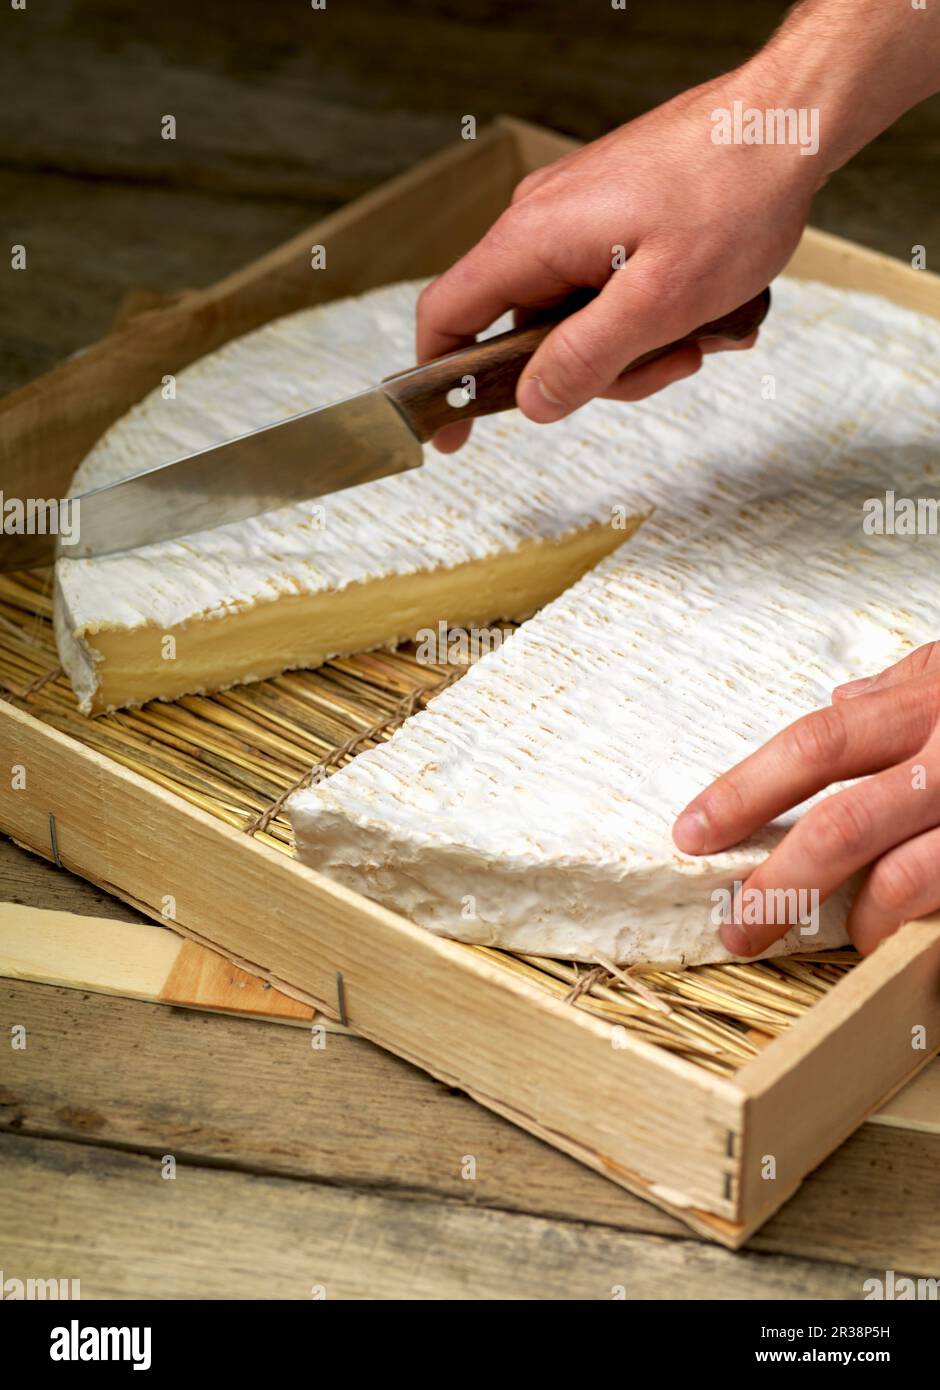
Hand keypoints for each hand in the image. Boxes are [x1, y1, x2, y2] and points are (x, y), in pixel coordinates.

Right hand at [417, 65, 818, 451]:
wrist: (787, 120)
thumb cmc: (734, 192)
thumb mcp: (660, 300)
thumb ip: (586, 358)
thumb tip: (532, 401)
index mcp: (533, 237)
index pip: (448, 315)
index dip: (441, 383)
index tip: (449, 433)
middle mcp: (541, 222)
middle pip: (525, 332)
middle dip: (589, 370)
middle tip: (662, 364)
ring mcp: (575, 218)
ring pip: (574, 319)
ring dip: (632, 346)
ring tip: (695, 331)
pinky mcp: (608, 217)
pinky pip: (604, 290)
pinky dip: (644, 315)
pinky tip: (695, 309)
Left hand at [672, 644, 939, 957]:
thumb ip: (899, 691)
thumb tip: (840, 700)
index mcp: (921, 708)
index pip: (814, 747)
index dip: (744, 793)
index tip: (692, 834)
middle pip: (841, 826)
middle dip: (778, 883)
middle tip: (739, 926)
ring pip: (903, 880)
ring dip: (859, 922)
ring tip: (842, 938)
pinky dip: (914, 930)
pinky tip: (895, 939)